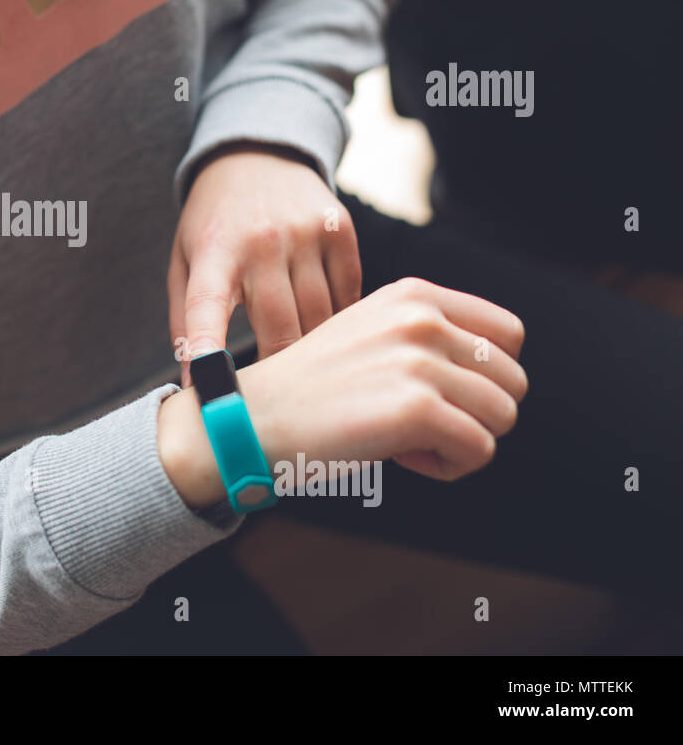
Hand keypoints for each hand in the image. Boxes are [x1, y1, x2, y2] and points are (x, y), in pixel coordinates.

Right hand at [157, 278, 527, 508]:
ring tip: (410, 441)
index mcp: (414, 295)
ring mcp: (419, 361)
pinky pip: (479, 450)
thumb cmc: (310, 390)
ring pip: (502, 416)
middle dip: (475, 413)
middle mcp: (421, 318)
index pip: (509, 333)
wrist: (250, 418)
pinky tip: (403, 458)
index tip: (436, 393)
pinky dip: (449, 467)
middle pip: (512, 379)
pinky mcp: (416, 408)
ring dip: (464, 441)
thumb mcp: (369, 334)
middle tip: (420, 425)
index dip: (484, 375)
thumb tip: (502, 378)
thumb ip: (428, 337)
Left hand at [169, 144, 360, 385]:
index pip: (206, 308)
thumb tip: (197, 385)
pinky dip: (341, 321)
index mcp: (213, 252)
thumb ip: (186, 321)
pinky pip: (351, 295)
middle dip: (279, 370)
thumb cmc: (214, 224)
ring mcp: (305, 233)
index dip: (207, 348)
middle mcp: (260, 241)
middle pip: (280, 330)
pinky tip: (328, 326)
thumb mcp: (184, 261)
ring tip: (306, 363)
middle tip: (277, 392)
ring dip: (314, 349)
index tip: (206, 387)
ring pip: (322, 319)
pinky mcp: (341, 229)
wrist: (256, 154)